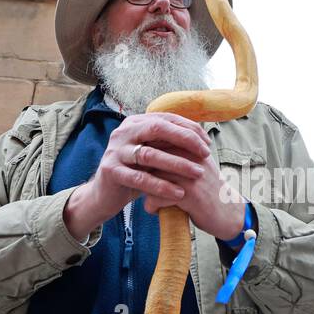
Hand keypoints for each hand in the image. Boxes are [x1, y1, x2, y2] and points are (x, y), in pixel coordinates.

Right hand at [63, 113, 210, 240]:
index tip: (208, 143)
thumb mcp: (153, 154)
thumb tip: (202, 137)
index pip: (167, 118)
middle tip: (205, 153)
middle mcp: (123, 132)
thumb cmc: (136, 173)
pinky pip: (140, 179)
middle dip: (185, 139)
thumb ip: (169, 144)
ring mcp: (115, 151)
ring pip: (150, 154)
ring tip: (198, 173)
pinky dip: (161, 186)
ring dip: (177, 164)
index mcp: (135, 123)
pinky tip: (179, 193)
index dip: (189, 129)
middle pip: (158, 128)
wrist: (105, 195)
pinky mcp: (111, 171)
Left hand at [139, 145, 247, 240]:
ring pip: (152, 177)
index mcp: (192, 148)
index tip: (139, 167)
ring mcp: (192, 176)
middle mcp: (192, 158)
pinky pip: (158, 197)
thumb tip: (150, 144)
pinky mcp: (191, 196)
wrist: (229, 213)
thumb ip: (180, 153)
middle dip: (141, 172)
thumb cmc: (208, 190)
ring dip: (144, 190)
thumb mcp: (197, 165)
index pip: (160, 141)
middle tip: (138, 183)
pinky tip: (153, 210)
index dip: (145, 153)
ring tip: (146, 197)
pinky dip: (151, 205)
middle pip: (153, 157)